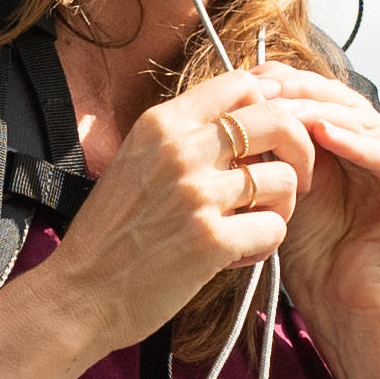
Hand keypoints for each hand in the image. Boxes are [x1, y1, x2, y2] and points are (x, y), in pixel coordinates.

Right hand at [46, 66, 314, 353]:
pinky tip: (235, 257)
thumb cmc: (110, 235)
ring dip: (281, 208)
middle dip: (300, 150)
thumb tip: (246, 120)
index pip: (242, 84)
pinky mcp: (211, 240)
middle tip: (292, 180)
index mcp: (162, 123)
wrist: (79, 293)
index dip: (271, 108)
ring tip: (252, 227)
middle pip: (278, 121)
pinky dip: (264, 246)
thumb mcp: (136, 162)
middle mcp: (181, 149)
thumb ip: (184, 138)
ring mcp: (197, 194)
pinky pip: (275, 229)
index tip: (271, 140)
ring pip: (285, 179)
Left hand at [258, 69, 379, 339]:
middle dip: (299, 92)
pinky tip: (324, 134)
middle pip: (340, 100)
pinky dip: (356, 143)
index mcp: (351, 136)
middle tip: (263, 89)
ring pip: (360, 122)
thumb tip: (240, 92)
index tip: (244, 81)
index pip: (320, 93)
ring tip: (284, 110)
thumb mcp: (282, 181)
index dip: (285, 82)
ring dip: (320, 113)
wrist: (338, 300)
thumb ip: (274, 139)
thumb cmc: (306, 250)